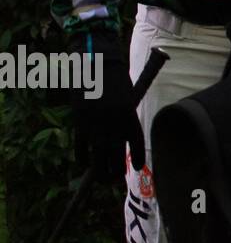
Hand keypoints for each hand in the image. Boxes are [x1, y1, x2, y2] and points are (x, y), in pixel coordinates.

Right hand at [71, 33, 145, 181]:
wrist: (96, 62)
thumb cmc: (114, 77)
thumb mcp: (126, 96)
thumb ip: (123, 116)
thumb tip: (120, 137)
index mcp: (129, 114)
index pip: (136, 142)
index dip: (137, 156)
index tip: (138, 166)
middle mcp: (114, 122)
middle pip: (117, 153)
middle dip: (116, 169)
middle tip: (115, 179)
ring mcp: (96, 123)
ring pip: (99, 154)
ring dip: (100, 169)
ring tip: (103, 180)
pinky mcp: (80, 122)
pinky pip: (81, 145)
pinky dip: (82, 156)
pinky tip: (84, 163)